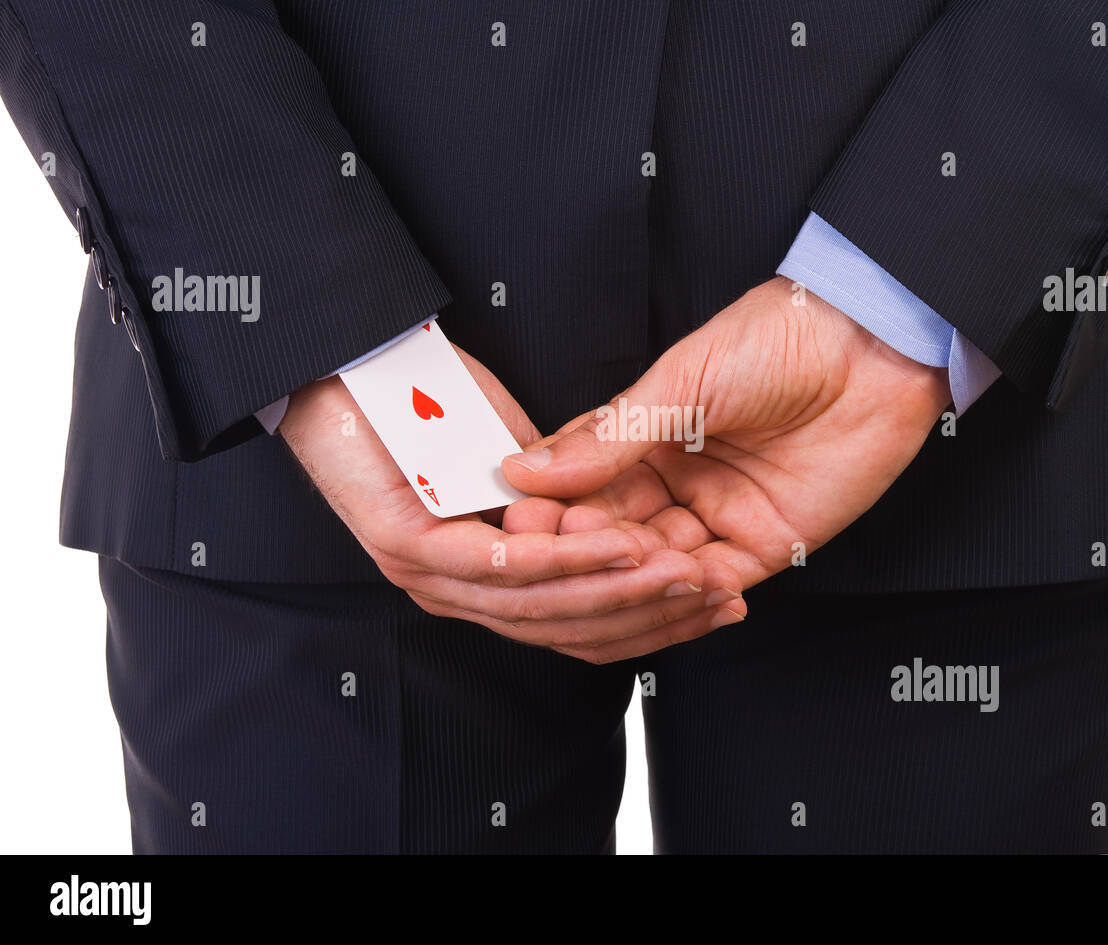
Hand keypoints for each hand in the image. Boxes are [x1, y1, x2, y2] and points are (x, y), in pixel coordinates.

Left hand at [279, 347, 744, 661]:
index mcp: (484, 580)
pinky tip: (622, 546)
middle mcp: (457, 592)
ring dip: (623, 589)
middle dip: (654, 612)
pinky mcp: (410, 546)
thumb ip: (569, 494)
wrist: (347, 365)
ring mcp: (430, 575)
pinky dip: (569, 558)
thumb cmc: (430, 404)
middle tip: (721, 600)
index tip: (719, 600)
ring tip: (687, 575)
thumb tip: (634, 522)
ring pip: (545, 603)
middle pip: (574, 625)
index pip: (583, 620)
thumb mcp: (520, 455)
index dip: (654, 615)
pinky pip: (504, 564)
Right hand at [502, 277, 950, 590]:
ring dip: (638, 575)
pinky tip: (671, 586)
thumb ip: (608, 436)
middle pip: (617, 535)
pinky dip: (694, 592)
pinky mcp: (765, 543)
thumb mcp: (680, 382)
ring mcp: (718, 513)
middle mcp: (677, 481)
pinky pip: (718, 582)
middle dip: (590, 549)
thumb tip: (529, 469)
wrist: (869, 344)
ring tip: (616, 572)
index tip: (522, 525)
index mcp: (646, 438)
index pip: (585, 488)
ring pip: (660, 568)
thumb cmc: (778, 338)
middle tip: (560, 555)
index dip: (556, 509)